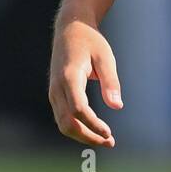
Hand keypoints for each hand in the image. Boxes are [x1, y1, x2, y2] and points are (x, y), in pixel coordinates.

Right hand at [48, 16, 122, 147]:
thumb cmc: (90, 42)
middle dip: (87, 136)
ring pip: (62, 124)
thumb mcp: (105, 57)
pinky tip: (94, 130)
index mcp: (69, 77)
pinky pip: (62, 118)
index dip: (93, 124)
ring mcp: (53, 92)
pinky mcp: (55, 95)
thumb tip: (117, 106)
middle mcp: (57, 87)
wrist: (70, 29)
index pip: (78, 109)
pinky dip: (77, 128)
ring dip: (82, 135)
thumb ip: (110, 81)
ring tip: (105, 139)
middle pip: (67, 123)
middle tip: (110, 142)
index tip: (109, 132)